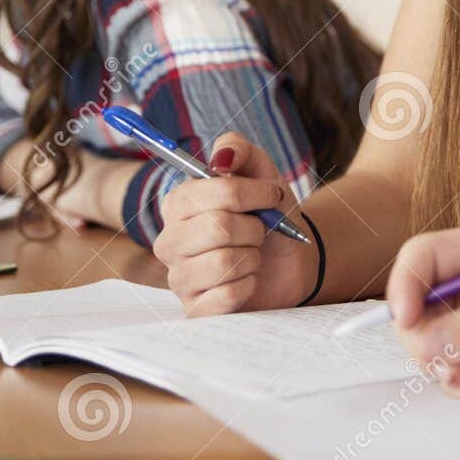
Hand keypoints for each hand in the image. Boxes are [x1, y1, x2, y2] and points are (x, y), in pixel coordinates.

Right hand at [152, 132, 317, 315]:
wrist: (290, 258)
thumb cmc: (267, 214)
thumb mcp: (261, 172)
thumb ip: (238, 149)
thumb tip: (221, 158)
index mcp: (178, 203)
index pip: (219, 192)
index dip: (255, 193)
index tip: (270, 195)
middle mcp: (169, 241)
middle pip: (220, 227)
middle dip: (254, 228)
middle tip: (258, 231)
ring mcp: (178, 278)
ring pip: (223, 262)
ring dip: (252, 257)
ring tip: (250, 255)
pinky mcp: (194, 309)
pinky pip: (226, 295)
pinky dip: (248, 285)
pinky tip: (246, 280)